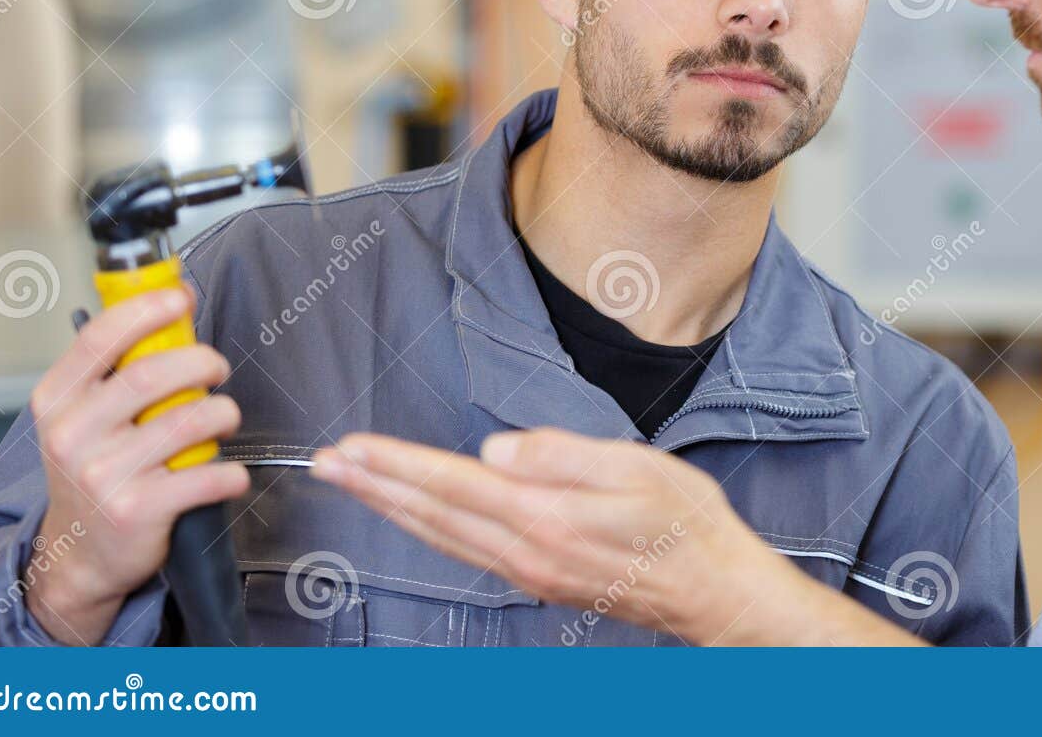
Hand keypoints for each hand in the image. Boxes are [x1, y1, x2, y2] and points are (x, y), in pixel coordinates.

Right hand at [25, 286, 249, 644]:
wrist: (81, 551)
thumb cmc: (96, 468)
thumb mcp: (85, 415)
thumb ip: (117, 368)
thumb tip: (171, 305)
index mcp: (57, 401)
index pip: (98, 340)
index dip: (146, 310)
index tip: (181, 297)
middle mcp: (72, 435)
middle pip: (151, 375)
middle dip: (202, 362)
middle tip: (217, 369)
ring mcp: (102, 475)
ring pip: (188, 420)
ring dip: (223, 414)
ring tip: (224, 418)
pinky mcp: (137, 510)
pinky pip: (206, 475)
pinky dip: (231, 471)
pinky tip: (228, 472)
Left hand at [313, 428, 919, 644]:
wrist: (716, 594)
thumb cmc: (688, 527)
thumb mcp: (640, 470)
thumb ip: (564, 456)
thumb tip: (496, 449)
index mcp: (546, 517)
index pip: (453, 483)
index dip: (396, 464)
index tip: (351, 447)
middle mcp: (526, 552)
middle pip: (432, 514)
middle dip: (374, 485)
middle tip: (325, 462)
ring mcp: (529, 572)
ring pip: (442, 536)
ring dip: (392, 507)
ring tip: (355, 482)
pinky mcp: (540, 578)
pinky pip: (465, 551)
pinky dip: (428, 529)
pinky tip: (418, 516)